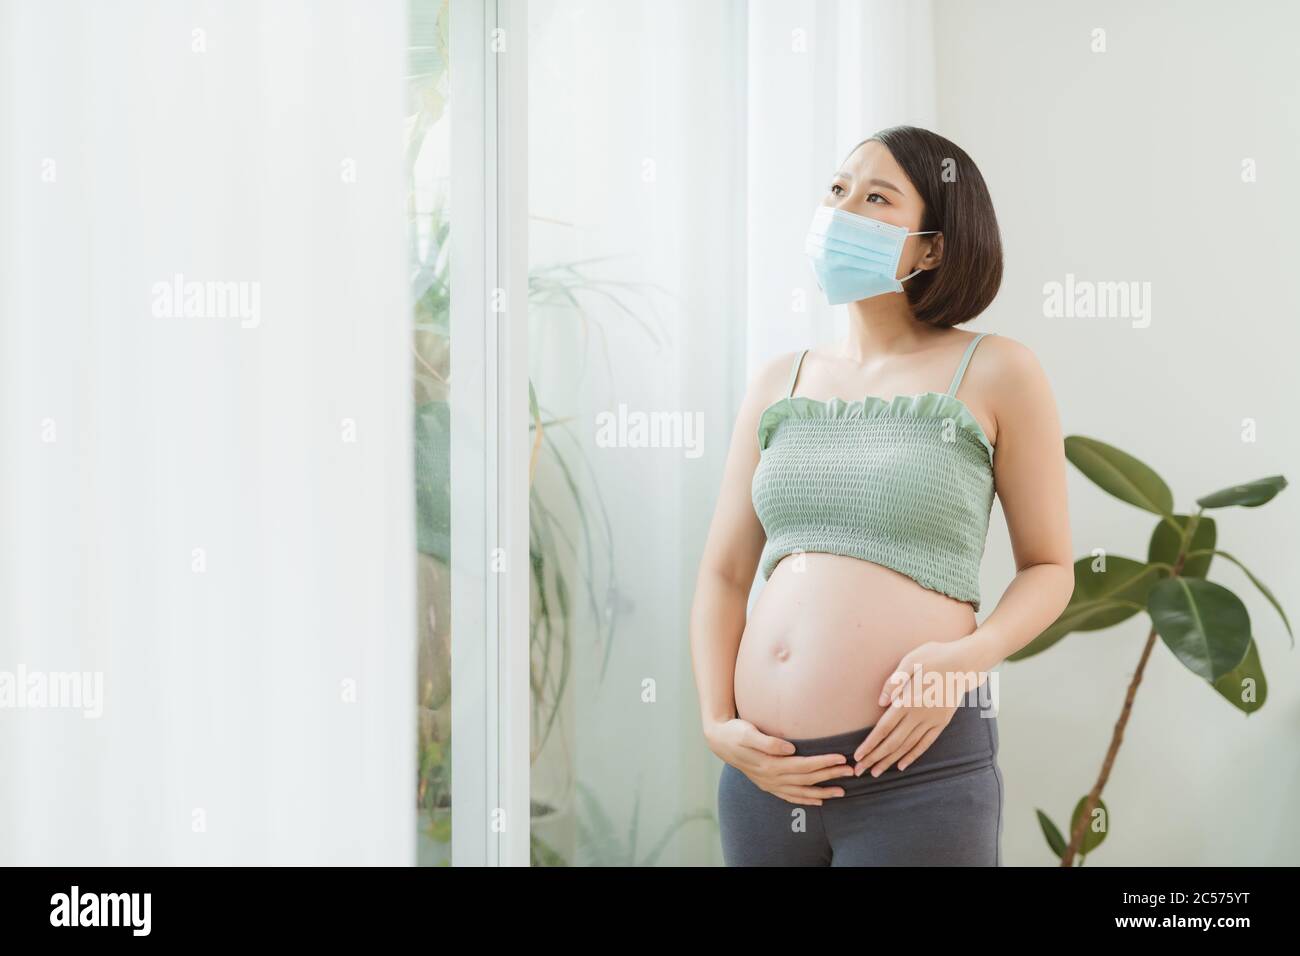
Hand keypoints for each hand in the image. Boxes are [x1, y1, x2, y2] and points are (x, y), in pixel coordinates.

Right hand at [705, 717, 855, 805]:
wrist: (719, 741)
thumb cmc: (736, 732)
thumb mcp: (748, 732)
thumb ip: (768, 742)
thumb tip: (789, 748)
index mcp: (770, 764)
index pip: (803, 765)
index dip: (823, 762)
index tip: (840, 758)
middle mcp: (771, 777)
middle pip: (806, 778)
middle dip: (830, 775)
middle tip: (851, 770)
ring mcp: (769, 784)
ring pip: (801, 791)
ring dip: (823, 792)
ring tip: (842, 791)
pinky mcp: (768, 785)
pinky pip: (790, 796)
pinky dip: (805, 800)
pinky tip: (818, 801)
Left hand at [852, 638, 988, 777]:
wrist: (966, 662)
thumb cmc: (935, 656)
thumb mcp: (911, 661)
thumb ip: (894, 682)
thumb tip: (881, 702)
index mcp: (908, 700)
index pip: (884, 728)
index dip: (870, 744)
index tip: (858, 756)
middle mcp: (920, 714)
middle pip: (893, 742)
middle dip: (875, 758)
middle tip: (860, 771)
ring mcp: (932, 720)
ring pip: (908, 746)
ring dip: (890, 760)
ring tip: (876, 772)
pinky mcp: (942, 722)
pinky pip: (926, 743)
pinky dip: (913, 755)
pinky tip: (902, 765)